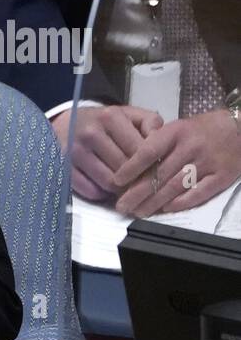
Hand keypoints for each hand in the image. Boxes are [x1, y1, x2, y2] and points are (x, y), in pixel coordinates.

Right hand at [51, 104, 162, 201]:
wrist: (62, 124)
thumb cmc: (101, 122)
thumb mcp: (126, 113)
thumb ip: (149, 122)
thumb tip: (163, 143)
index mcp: (110, 117)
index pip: (140, 150)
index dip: (152, 165)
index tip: (156, 171)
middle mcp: (90, 133)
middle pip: (125, 168)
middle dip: (136, 178)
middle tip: (142, 182)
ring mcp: (74, 152)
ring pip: (109, 182)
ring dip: (120, 188)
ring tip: (125, 184)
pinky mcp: (63, 168)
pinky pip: (90, 191)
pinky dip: (101, 193)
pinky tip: (105, 187)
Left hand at [112, 110, 240, 216]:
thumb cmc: (201, 129)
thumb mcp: (177, 127)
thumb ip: (157, 144)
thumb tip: (130, 167)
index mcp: (176, 132)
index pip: (148, 151)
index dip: (130, 168)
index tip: (116, 181)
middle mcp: (191, 147)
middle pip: (160, 174)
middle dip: (137, 193)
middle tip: (122, 206)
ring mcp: (208, 162)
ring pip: (176, 186)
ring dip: (155, 202)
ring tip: (139, 212)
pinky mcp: (223, 176)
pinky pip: (199, 192)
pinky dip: (182, 202)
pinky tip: (167, 209)